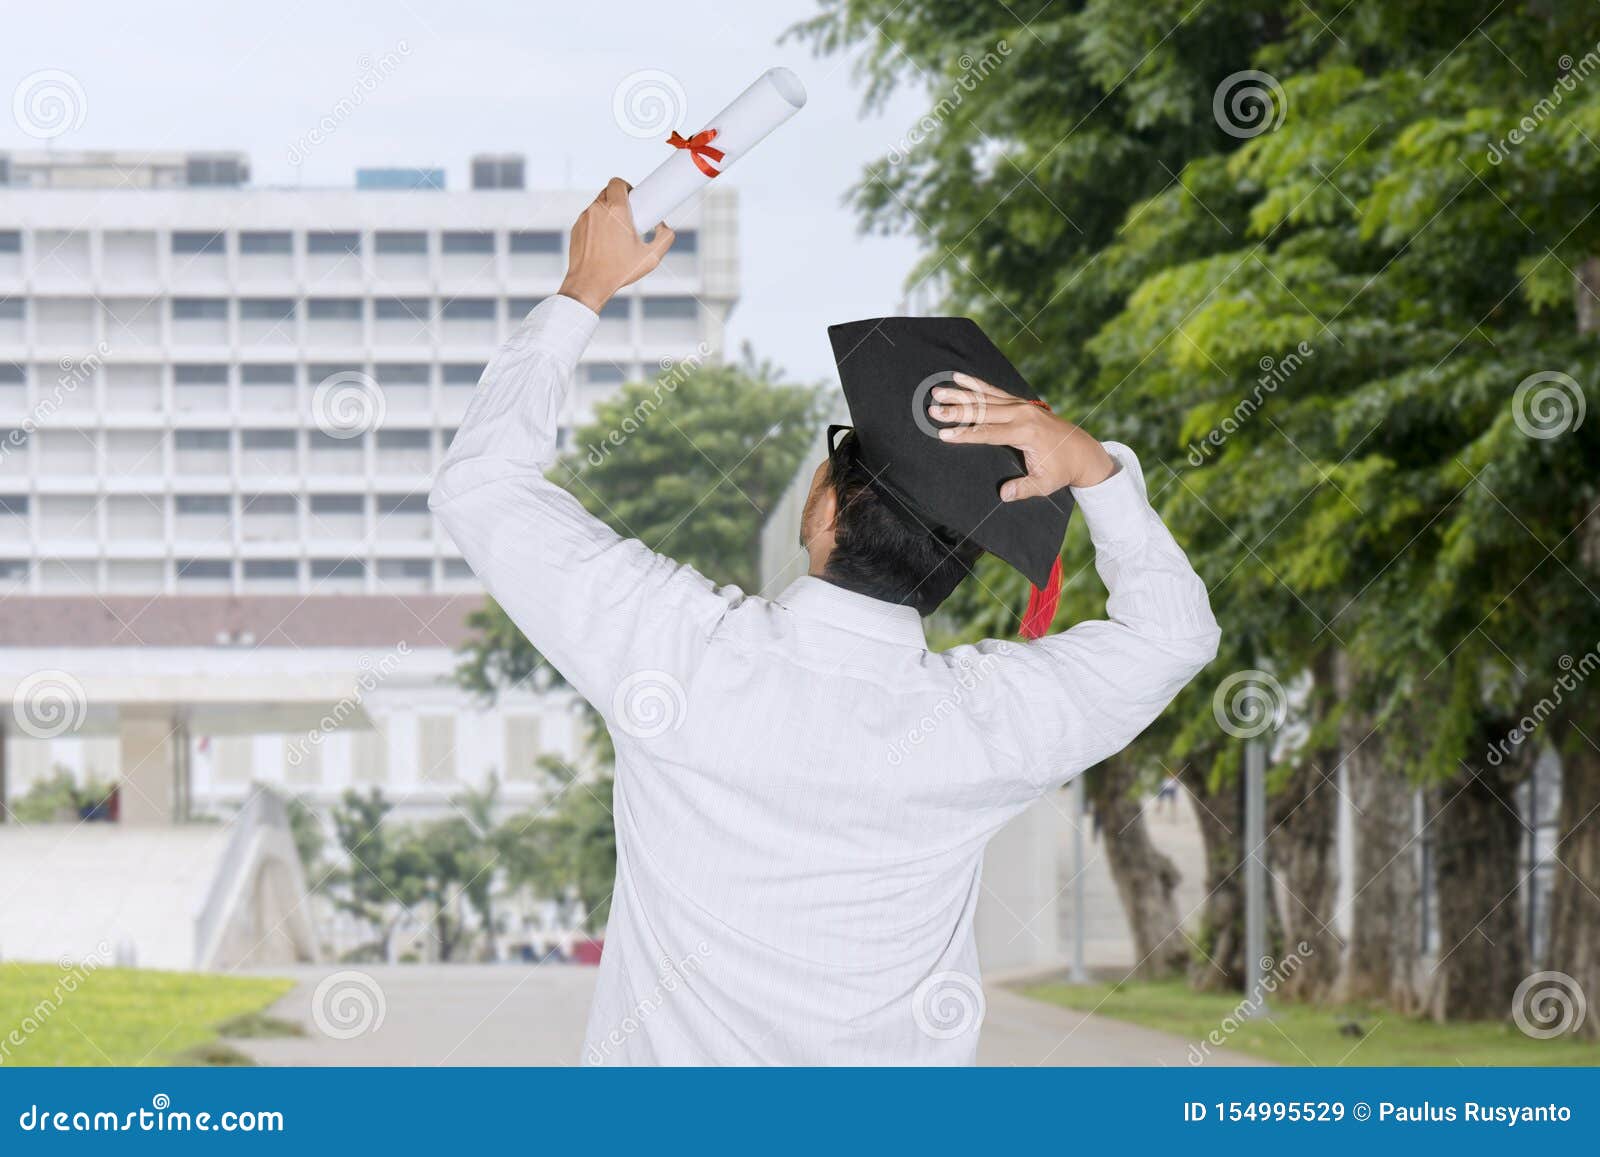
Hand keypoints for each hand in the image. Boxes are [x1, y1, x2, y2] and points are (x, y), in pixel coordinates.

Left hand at [558, 178, 674, 312]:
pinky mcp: (576, 227)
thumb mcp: (651, 257)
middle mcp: (598, 210)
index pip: (618, 182)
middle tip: (629, 215)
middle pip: (608, 191)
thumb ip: (666, 238)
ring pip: (598, 204)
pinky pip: (589, 217)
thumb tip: (664, 226)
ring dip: (608, 211)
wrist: (589, 284)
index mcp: (616, 210)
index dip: (627, 187)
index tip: (635, 199)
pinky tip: (604, 241)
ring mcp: (584, 218)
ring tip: (617, 231)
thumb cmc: (619, 271)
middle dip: (619, 198)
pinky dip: (597, 223)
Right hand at [930, 371, 1115, 498]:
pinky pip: (995, 392)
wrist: (1082, 451)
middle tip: (933, 410)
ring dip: (960, 395)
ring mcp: (1022, 405)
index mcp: (1026, 432)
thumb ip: (1023, 488)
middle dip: (956, 411)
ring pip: (985, 398)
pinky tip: (960, 377)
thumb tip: (1004, 495)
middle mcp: (1022, 414)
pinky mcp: (1021, 403)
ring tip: (937, 391)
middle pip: (983, 412)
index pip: (989, 433)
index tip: (944, 434)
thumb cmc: (1062, 469)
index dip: (965, 435)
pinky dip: (976, 384)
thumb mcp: (1045, 484)